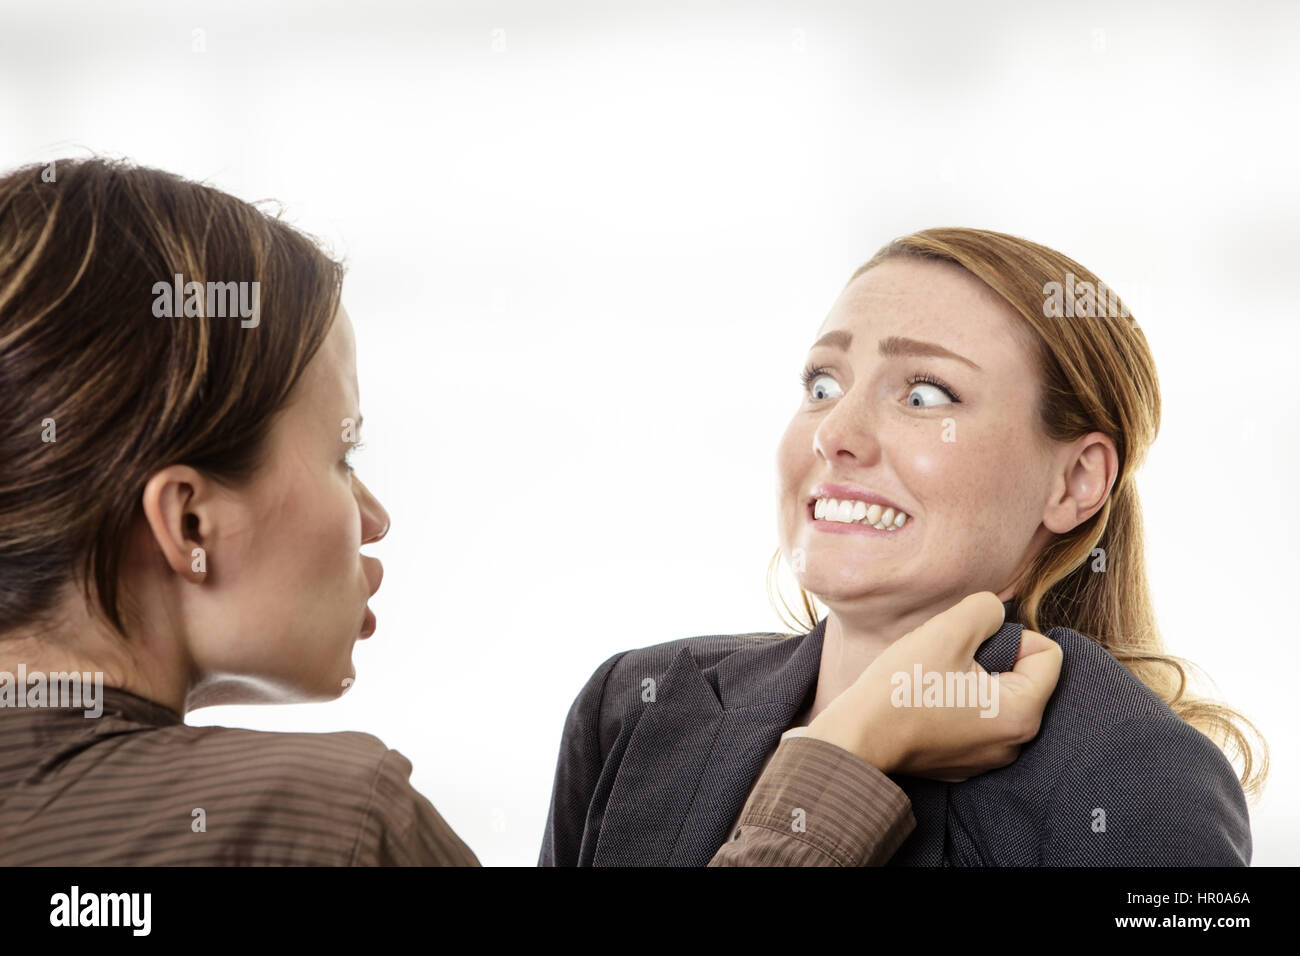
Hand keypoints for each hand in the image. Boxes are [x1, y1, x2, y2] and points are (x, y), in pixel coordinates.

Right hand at [798, 591, 1062, 781]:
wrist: (856, 737)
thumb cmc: (900, 688)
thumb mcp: (946, 631)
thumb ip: (986, 609)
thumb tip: (995, 614)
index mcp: (1021, 713)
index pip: (1048, 654)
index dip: (1010, 636)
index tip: (970, 645)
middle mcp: (1014, 743)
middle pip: (1024, 676)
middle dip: (994, 659)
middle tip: (950, 662)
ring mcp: (988, 758)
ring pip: (999, 697)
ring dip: (975, 682)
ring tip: (936, 682)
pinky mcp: (964, 763)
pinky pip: (978, 721)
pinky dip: (960, 706)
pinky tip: (929, 705)